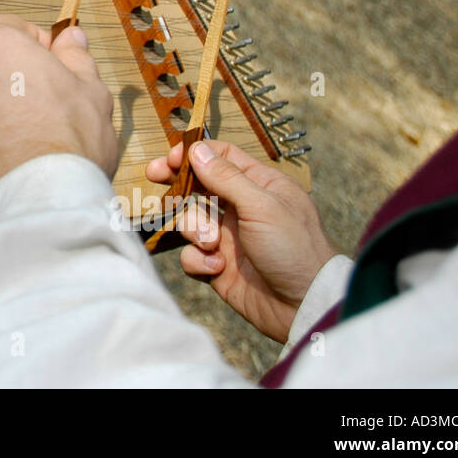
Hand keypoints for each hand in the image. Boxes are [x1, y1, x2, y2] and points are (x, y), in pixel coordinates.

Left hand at [0, 14, 118, 214]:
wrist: (44, 204)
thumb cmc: (71, 142)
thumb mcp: (92, 91)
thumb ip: (76, 59)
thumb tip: (70, 38)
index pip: (6, 27)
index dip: (31, 42)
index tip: (51, 63)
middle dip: (10, 84)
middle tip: (45, 111)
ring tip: (25, 147)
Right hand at [146, 139, 336, 342]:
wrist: (302, 307)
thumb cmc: (294, 249)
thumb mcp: (262, 206)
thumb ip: (226, 177)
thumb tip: (197, 149)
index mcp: (260, 186)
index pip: (222, 157)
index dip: (195, 155)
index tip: (170, 159)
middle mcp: (242, 208)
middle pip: (199, 185)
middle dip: (177, 183)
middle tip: (154, 175)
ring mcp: (229, 237)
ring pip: (191, 220)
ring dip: (195, 229)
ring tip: (212, 244)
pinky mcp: (218, 265)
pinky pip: (191, 254)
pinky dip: (199, 259)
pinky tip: (218, 267)